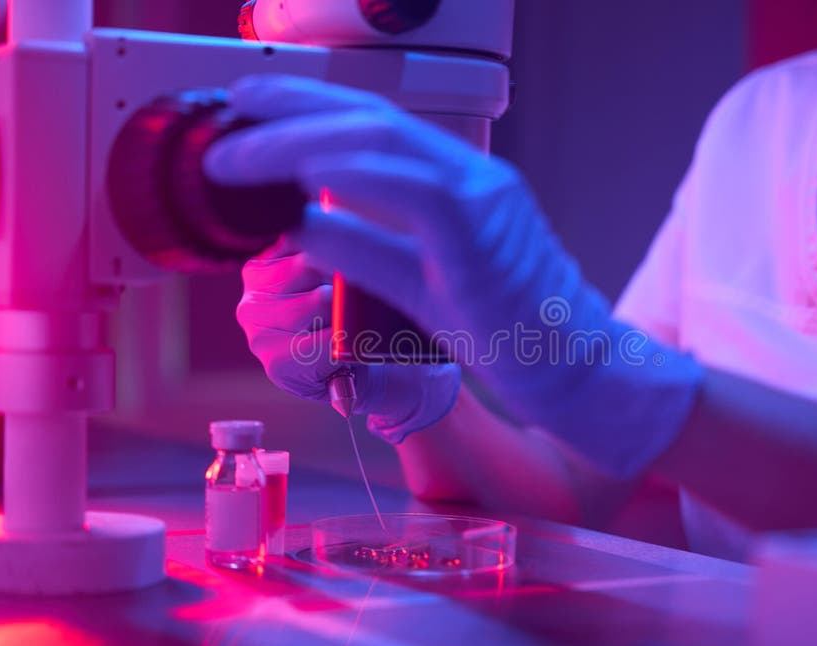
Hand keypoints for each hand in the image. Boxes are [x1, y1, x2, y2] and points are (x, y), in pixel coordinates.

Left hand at [208, 74, 702, 475]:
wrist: (585, 370)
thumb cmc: (510, 331)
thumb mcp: (421, 283)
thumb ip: (366, 248)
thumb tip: (300, 223)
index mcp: (464, 183)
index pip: (378, 128)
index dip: (310, 109)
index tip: (253, 106)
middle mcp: (476, 179)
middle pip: (372, 119)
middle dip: (292, 107)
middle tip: (231, 105)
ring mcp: (485, 203)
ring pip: (383, 146)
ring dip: (300, 143)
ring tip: (237, 154)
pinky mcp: (485, 242)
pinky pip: (413, 196)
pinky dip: (352, 186)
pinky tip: (300, 188)